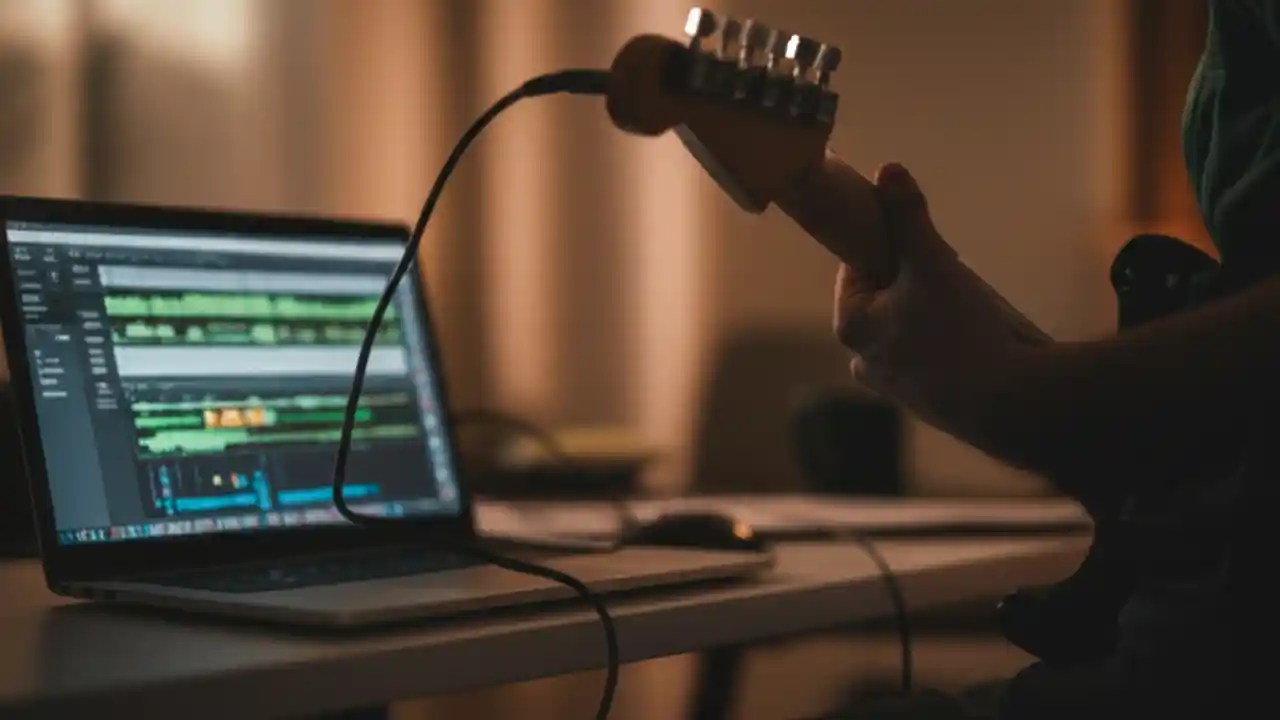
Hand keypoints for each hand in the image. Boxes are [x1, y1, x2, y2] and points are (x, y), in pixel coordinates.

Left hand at [834, 163, 1045, 433]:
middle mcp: (864, 361)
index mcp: (851, 327)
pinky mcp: (928, 404)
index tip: (920, 243)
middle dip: (917, 282)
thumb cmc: (960, 330)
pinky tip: (981, 340)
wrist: (1009, 406)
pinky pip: (934, 358)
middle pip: (886, 299)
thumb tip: (888, 170)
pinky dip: (952, 344)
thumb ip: (909, 217)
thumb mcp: (933, 262)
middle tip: (952, 276)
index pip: (856, 268)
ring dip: (936, 313)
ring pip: (911, 329)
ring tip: (972, 310)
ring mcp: (895, 387)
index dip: (889, 248)